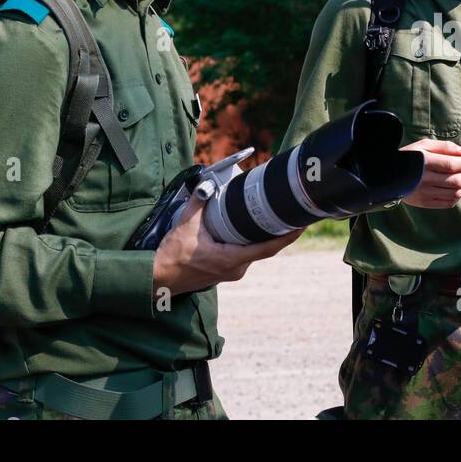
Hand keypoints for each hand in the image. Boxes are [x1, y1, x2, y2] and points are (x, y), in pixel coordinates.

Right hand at [152, 196, 301, 296]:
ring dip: (264, 237)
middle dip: (279, 232)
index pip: (268, 248)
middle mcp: (236, 268)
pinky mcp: (225, 271)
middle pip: (265, 249)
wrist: (158, 278)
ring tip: (275, 218)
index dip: (288, 237)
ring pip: (255, 252)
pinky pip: (246, 255)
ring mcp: (231, 272)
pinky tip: (253, 229)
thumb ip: (198, 202)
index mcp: (231, 259)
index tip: (302, 225)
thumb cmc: (172, 256)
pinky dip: (252, 242)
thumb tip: (208, 183)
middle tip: (291, 213)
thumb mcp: (186, 225)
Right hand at [399, 138, 460, 208]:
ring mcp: (424, 193)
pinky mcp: (423, 202)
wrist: (386, 174)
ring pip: (454, 193)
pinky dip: (457, 197)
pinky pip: (446, 203)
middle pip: (456, 180)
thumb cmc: (409, 156)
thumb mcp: (423, 145)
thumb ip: (445, 147)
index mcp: (424, 162)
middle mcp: (425, 179)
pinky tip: (459, 189)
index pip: (452, 164)